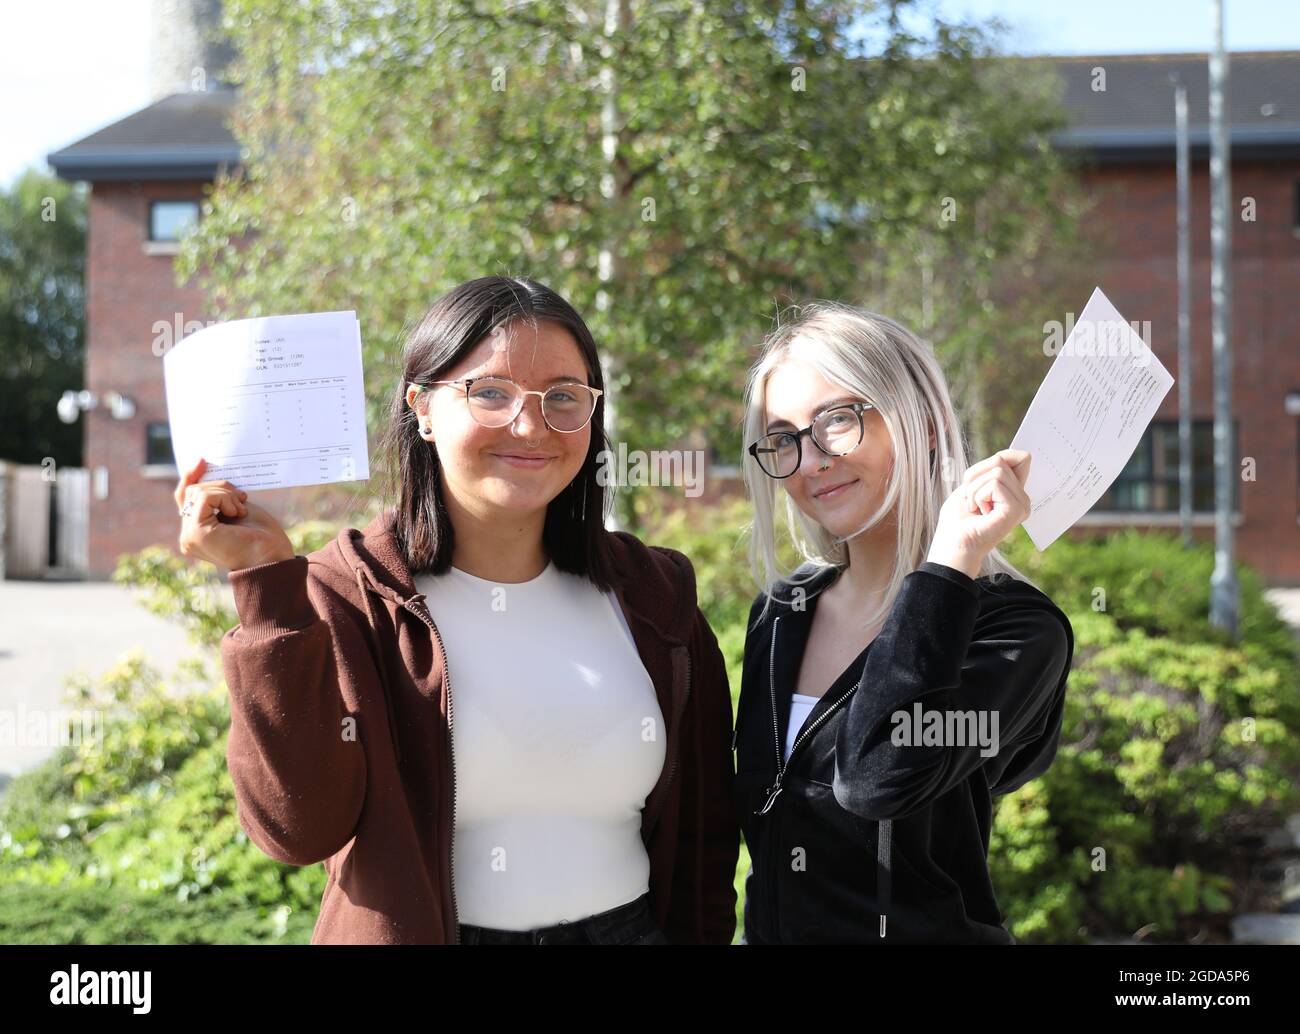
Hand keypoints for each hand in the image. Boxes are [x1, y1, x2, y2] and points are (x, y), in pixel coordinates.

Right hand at [175, 457, 295, 570]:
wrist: (274, 556)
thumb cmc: (261, 535)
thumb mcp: (236, 508)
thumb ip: (217, 496)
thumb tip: (203, 470)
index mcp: (196, 531)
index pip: (185, 498)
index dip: (191, 477)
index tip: (203, 460)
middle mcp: (188, 536)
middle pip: (192, 491)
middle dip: (220, 487)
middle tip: (242, 498)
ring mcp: (189, 536)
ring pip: (198, 492)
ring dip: (226, 493)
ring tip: (241, 509)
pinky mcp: (196, 533)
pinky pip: (204, 497)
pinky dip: (225, 498)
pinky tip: (238, 512)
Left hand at [926, 449, 1031, 577]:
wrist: (952, 544)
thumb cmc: (958, 518)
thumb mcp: (973, 483)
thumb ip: (994, 468)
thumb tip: (1017, 454)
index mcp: (1014, 491)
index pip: (1020, 456)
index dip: (996, 460)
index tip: (978, 481)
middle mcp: (1022, 498)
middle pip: (1001, 461)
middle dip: (975, 477)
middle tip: (972, 501)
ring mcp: (1022, 505)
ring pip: (997, 471)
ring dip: (974, 489)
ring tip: (975, 508)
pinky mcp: (1016, 510)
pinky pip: (994, 484)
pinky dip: (978, 496)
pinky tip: (980, 514)